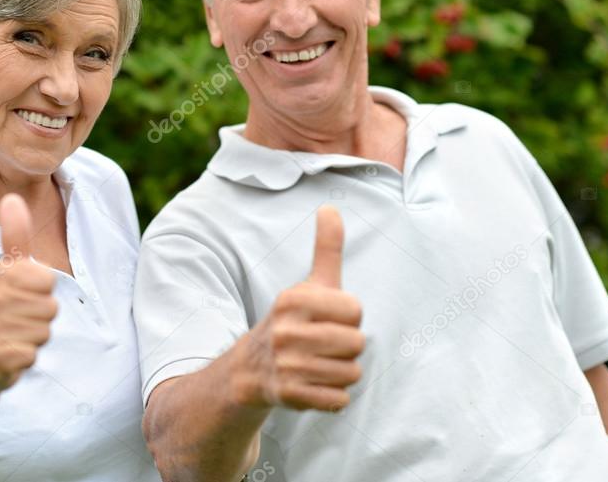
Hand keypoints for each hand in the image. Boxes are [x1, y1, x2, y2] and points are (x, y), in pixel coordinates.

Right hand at [0, 193, 57, 392]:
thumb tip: (12, 198)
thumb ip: (15, 236)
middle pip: (49, 306)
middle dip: (43, 315)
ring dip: (36, 337)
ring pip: (44, 331)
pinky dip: (28, 357)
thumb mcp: (8, 271)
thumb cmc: (1, 310)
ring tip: (15, 336)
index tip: (24, 294)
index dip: (44, 290)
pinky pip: (33, 354)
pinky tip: (11, 354)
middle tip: (21, 319)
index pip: (46, 278)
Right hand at [243, 206, 363, 410]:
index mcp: (293, 299)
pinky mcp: (289, 395)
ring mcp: (286, 365)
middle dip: (347, 347)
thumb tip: (331, 206)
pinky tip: (314, 386)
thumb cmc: (294, 321)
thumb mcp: (309, 284)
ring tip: (318, 365)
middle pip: (357, 343)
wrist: (250, 370)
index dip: (349, 317)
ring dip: (341, 373)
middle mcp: (286, 331)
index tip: (327, 319)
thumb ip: (326, 248)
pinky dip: (333, 398)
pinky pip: (339, 400)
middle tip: (323, 345)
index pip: (356, 310)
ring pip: (351, 374)